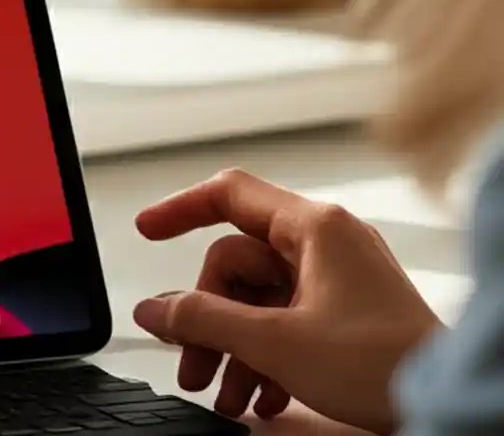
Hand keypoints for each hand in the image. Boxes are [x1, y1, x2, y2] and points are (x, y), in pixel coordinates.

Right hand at [133, 169, 439, 434]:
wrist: (450, 402)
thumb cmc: (383, 364)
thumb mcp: (274, 342)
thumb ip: (203, 321)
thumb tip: (154, 310)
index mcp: (314, 228)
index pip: (229, 195)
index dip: (180, 209)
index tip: (146, 232)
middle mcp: (326, 243)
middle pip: (236, 264)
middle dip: (208, 319)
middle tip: (193, 367)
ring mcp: (338, 276)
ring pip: (258, 299)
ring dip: (234, 347)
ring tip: (226, 395)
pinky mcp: (347, 311)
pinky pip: (286, 319)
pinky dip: (265, 355)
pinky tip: (262, 396)